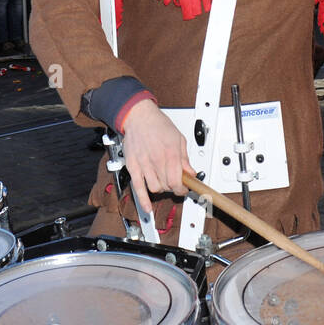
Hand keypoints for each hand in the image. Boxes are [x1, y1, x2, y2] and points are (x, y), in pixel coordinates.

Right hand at [120, 99, 192, 214]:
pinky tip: (147, 208)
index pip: (178, 182)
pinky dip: (142, 200)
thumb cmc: (158, 125)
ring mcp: (144, 164)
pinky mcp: (133, 166)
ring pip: (155, 188)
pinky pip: (137, 187)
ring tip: (162, 181)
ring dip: (161, 188)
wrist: (139, 116)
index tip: (184, 188)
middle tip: (174, 182)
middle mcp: (157, 160)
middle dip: (173, 187)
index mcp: (171, 154)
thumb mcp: (178, 138)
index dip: (183, 189)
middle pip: (167, 186)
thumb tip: (190, 173)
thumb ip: (185, 158)